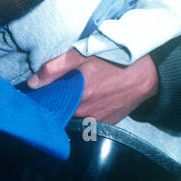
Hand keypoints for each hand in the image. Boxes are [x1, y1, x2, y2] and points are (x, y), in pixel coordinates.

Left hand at [28, 48, 158, 124]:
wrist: (148, 74)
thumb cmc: (116, 60)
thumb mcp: (83, 55)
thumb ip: (55, 68)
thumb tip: (32, 83)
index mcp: (79, 95)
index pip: (50, 104)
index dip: (44, 98)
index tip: (41, 92)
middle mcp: (87, 113)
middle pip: (62, 111)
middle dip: (58, 102)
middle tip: (62, 88)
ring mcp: (98, 121)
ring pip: (75, 117)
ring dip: (72, 108)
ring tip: (79, 93)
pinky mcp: (107, 125)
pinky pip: (88, 122)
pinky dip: (86, 113)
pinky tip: (90, 100)